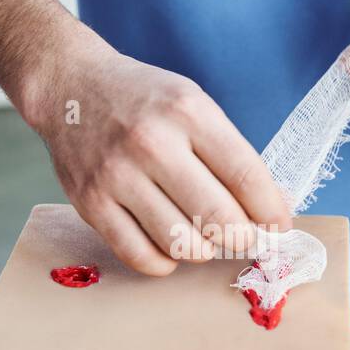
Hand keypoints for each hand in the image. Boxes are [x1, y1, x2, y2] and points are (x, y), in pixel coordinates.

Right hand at [23, 47, 290, 276]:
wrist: (70, 88)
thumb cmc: (142, 100)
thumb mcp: (192, 104)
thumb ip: (228, 153)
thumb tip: (270, 209)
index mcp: (187, 112)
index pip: (246, 176)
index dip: (271, 212)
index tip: (279, 226)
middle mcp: (152, 144)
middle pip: (219, 218)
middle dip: (243, 238)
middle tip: (244, 238)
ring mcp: (117, 176)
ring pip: (182, 244)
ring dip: (203, 250)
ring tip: (204, 237)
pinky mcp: (91, 203)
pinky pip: (140, 256)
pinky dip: (165, 262)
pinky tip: (170, 246)